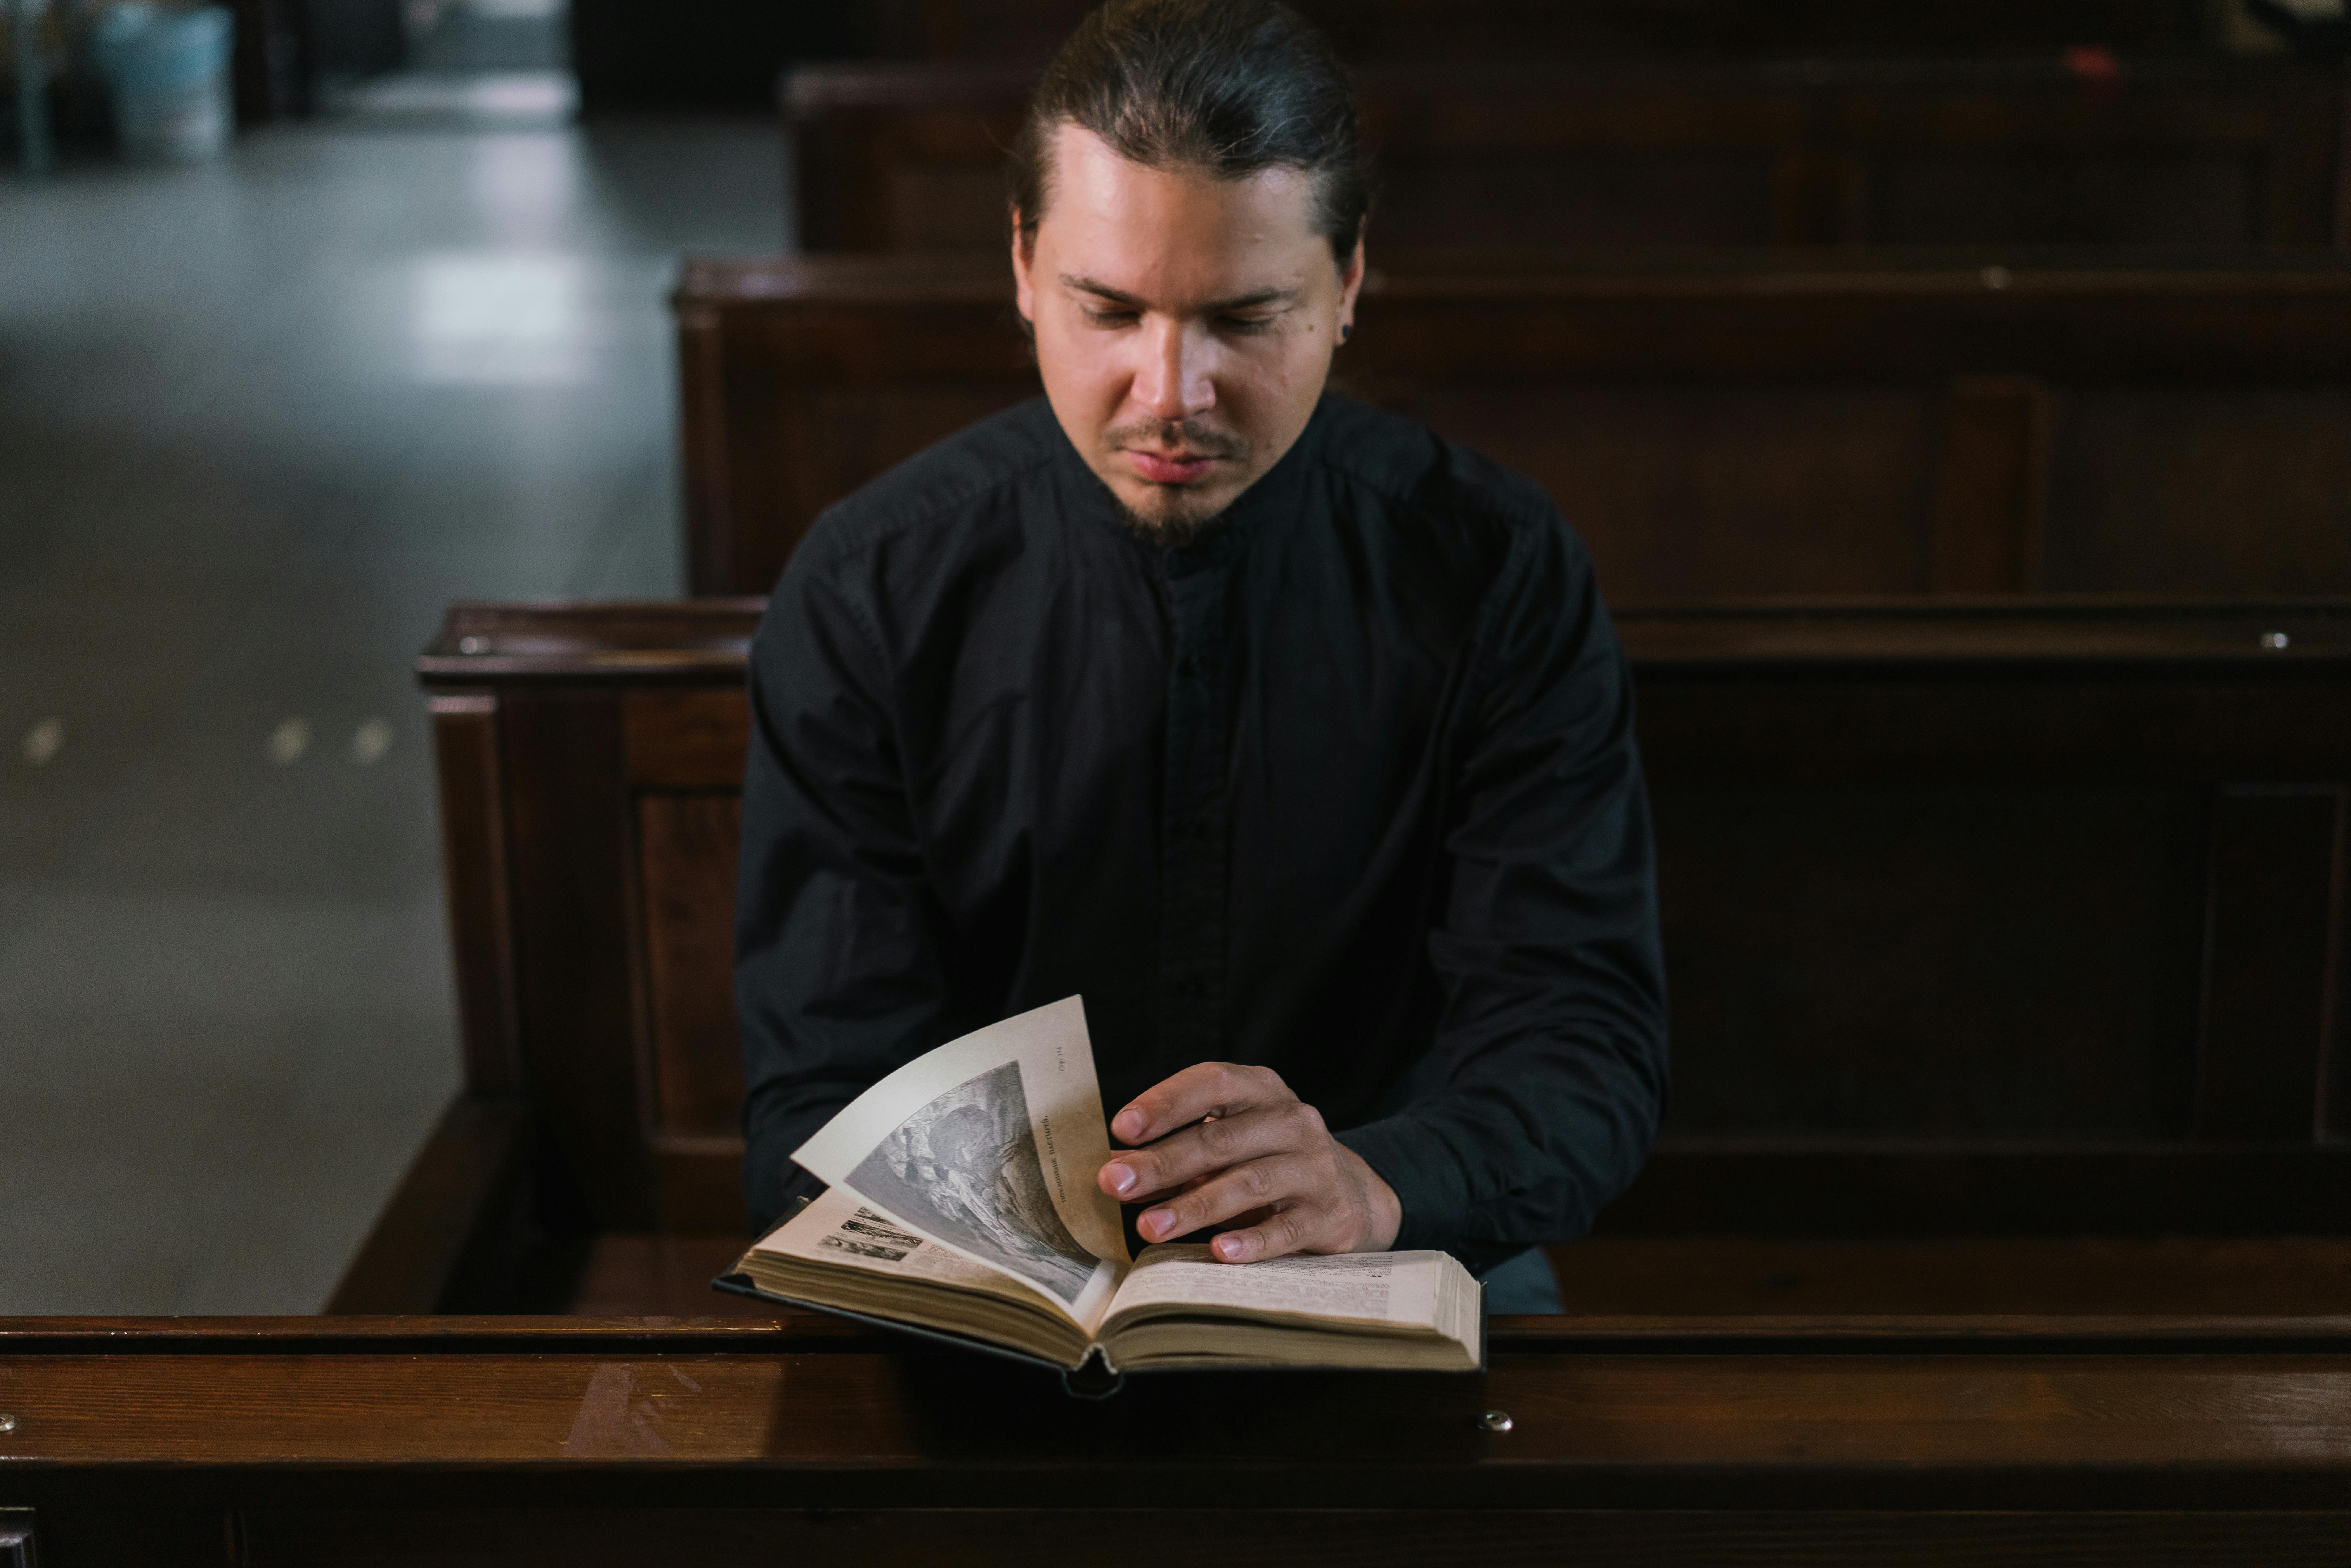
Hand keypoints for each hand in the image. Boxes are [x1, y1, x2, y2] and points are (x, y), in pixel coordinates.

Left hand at [1095, 1062, 1400, 1262]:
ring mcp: (1316, 1167)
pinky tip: (1218, 1251)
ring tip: (1149, 1227)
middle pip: (1221, 1139)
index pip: (1212, 1082)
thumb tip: (1116, 1166)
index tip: (1122, 1128)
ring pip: (1248, 1183)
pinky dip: (1251, 1241)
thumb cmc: (1268, 1164)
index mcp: (1262, 1091)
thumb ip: (1177, 1153)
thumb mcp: (1229, 1146)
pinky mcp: (1331, 1214)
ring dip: (1193, 1206)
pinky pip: (1286, 1228)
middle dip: (1163, 1162)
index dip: (1166, 1102)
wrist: (1353, 1198)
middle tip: (1116, 1184)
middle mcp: (1293, 1121)